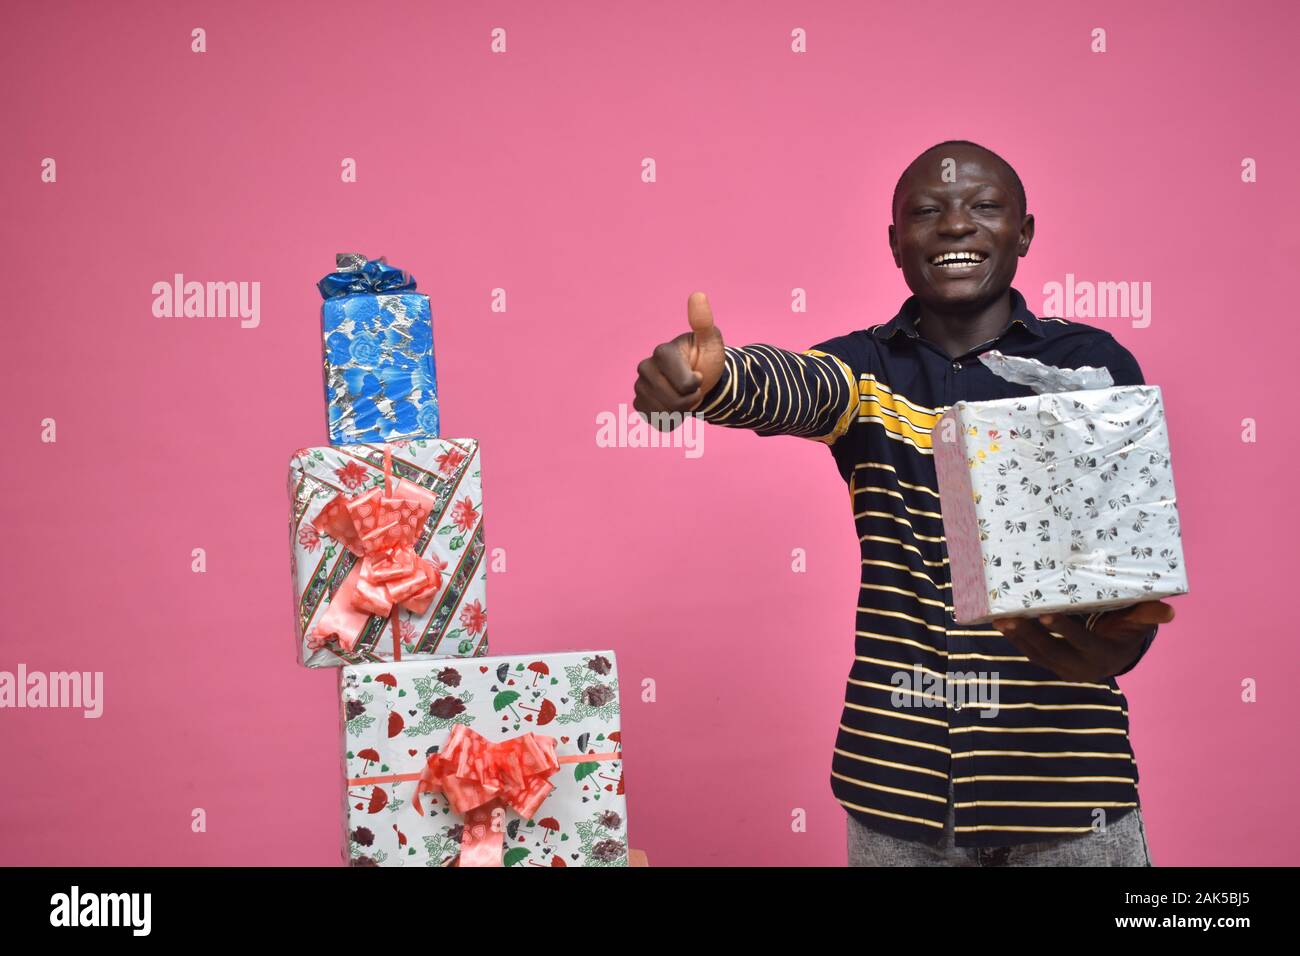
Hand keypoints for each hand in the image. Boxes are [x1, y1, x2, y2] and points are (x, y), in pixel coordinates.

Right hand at [633, 291, 725, 429]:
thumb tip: (698, 295)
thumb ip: (703, 322)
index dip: (697, 384)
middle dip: (691, 400)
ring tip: (685, 396)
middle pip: (675, 401)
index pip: (685, 384)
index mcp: (661, 352)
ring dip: (683, 410)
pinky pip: (658, 421)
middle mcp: (645, 368)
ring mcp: (640, 387)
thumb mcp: (711, 341)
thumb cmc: (705, 358)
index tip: (698, 374)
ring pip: (666, 413)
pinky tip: (675, 407)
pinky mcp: (640, 404)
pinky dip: (672, 419)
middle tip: (695, 389)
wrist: (698, 380)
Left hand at [991, 601, 1174, 680]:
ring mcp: (1063, 669)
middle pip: (1051, 650)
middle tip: (1010, 615)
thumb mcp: (1136, 625)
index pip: (1081, 642)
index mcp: (1102, 656)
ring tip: (999, 618)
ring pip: (1036, 653)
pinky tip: (1001, 624)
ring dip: (1016, 637)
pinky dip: (1016, 640)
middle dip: (1030, 633)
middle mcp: (1080, 667)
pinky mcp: (1050, 666)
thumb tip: (1168, 612)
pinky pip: (1030, 654)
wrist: (1114, 656)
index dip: (1064, 629)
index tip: (1046, 613)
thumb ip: (1146, 616)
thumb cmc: (1124, 632)